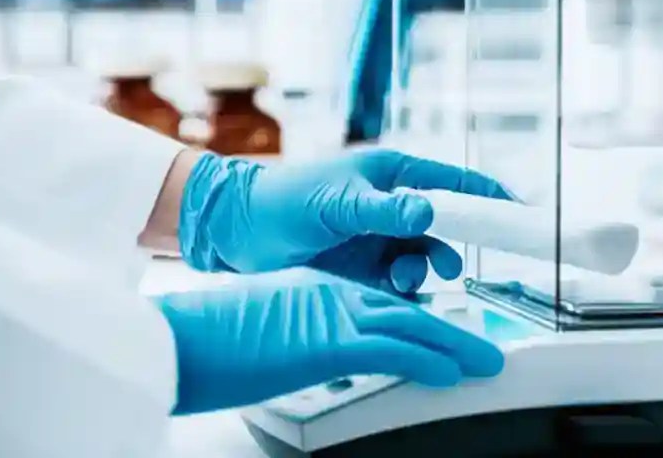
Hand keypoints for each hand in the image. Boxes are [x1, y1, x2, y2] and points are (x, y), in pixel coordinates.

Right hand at [156, 269, 505, 415]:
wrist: (179, 337)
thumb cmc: (206, 340)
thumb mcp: (265, 335)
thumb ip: (299, 341)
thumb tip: (318, 362)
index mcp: (314, 289)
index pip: (380, 301)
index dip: (418, 320)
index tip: (442, 335)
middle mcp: (329, 293)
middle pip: (405, 308)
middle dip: (448, 331)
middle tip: (480, 349)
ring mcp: (330, 313)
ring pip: (411, 323)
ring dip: (454, 345)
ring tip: (483, 363)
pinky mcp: (328, 340)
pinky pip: (393, 349)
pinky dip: (428, 360)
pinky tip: (450, 374)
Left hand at [178, 149, 511, 292]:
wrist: (234, 231)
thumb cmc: (283, 199)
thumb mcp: (338, 201)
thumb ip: (385, 209)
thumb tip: (429, 212)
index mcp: (391, 174)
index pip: (453, 182)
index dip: (487, 197)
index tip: (517, 213)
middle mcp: (391, 204)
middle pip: (445, 225)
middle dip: (451, 246)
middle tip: (448, 267)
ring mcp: (378, 236)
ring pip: (422, 257)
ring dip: (422, 269)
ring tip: (404, 277)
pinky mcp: (363, 267)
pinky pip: (399, 282)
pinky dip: (402, 290)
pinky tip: (389, 291)